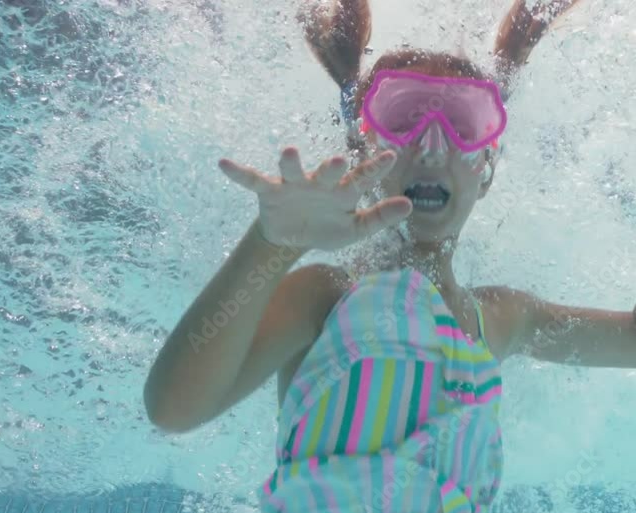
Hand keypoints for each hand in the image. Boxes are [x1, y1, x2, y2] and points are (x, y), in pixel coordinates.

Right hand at [218, 147, 411, 250]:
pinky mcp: (269, 192)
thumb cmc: (327, 228)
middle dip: (332, 167)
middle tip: (339, 160)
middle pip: (327, 172)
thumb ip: (380, 218)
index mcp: (343, 192)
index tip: (391, 155)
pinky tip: (224, 164)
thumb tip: (410, 205)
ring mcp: (293, 185)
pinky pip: (253, 180)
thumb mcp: (355, 229)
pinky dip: (239, 173)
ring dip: (290, 162)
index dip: (374, 168)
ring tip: (288, 151)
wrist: (293, 238)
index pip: (361, 178)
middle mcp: (319, 182)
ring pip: (292, 170)